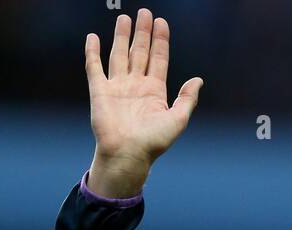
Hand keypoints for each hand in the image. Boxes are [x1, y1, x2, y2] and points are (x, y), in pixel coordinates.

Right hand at [85, 10, 203, 196]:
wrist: (127, 155)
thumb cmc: (153, 143)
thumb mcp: (177, 120)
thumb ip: (187, 99)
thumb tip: (198, 80)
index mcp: (154, 91)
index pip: (158, 59)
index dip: (160, 41)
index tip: (161, 22)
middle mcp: (136, 86)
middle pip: (140, 52)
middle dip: (142, 32)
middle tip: (145, 12)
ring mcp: (117, 87)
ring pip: (119, 55)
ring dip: (121, 36)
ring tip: (124, 18)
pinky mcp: (100, 92)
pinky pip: (95, 67)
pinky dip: (93, 52)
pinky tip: (93, 37)